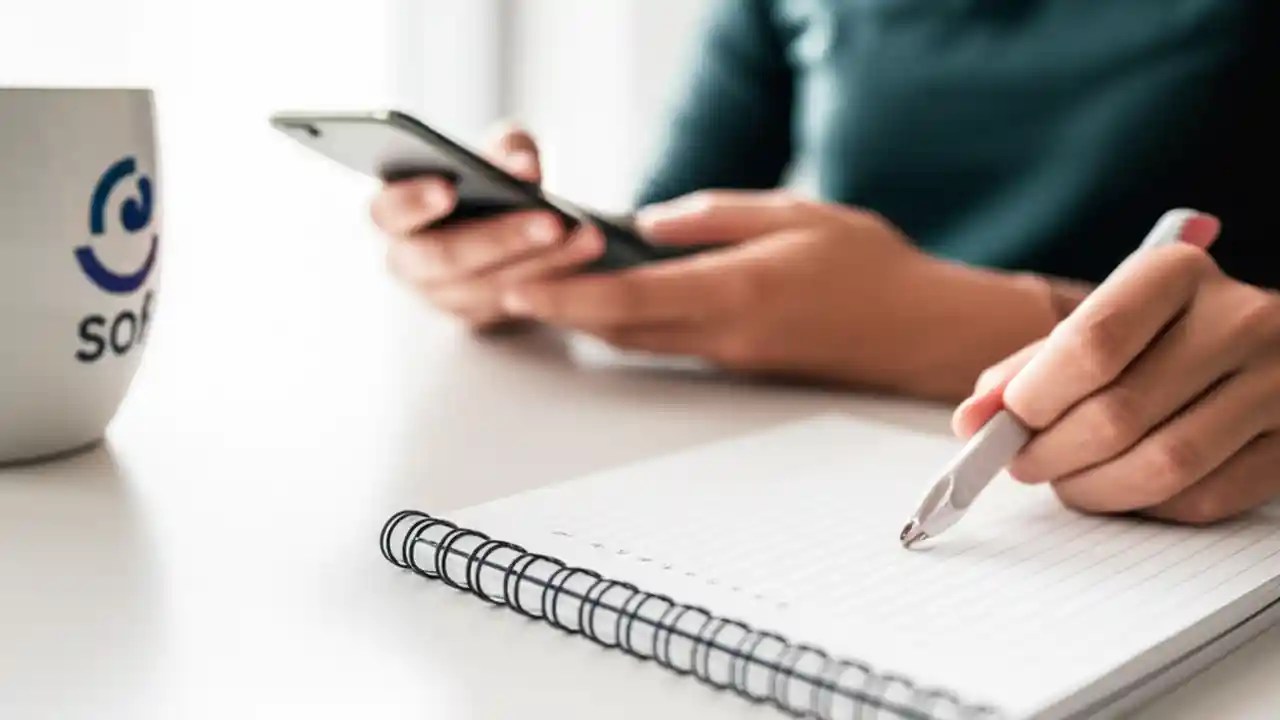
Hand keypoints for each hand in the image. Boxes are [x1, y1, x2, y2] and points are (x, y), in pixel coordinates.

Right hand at [369, 124, 603, 329]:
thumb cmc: (488, 182)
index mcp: (393, 213)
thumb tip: (523, 166)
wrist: (505, 227)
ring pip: (487, 287)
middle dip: (501, 238)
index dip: (413, 201)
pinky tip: (588, 260)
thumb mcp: (497, 154)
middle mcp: (408, 261)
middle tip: (551, 220)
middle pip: (445, 257)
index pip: (387, 210)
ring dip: (542, 264)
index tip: (449, 187)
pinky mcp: (478, 318)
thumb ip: (507, 149)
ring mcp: (441, 296)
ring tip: (588, 237)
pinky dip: (554, 283)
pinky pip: (514, 308)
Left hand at [500, 190, 1042, 398]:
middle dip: (562, 310)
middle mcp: (724, 336)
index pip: (629, 300)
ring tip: (553, 283)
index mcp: (736, 291)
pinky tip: (616, 297)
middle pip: (619, 331)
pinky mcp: (736, 365)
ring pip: (637, 343)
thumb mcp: (793, 213)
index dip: (566, 297)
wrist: (916, 331)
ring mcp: (728, 358)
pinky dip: (630, 325)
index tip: (519, 284)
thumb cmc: (867, 266)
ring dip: (592, 320)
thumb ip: (712, 218)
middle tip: (516, 278)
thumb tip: (645, 224)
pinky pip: (667, 347)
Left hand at [954, 215, 1279, 524]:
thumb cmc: (1159, 334)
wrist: (1265, 343)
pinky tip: (1123, 489)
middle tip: (1022, 463)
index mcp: (1176, 273)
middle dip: (1050, 454)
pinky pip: (1205, 498)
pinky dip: (1146, 507)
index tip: (1001, 425)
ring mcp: (1278, 383)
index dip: (1035, 398)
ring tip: (1065, 481)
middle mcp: (1240, 320)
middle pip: (1119, 413)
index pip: (1092, 344)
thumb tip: (972, 421)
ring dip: (1093, 489)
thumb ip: (1032, 369)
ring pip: (1163, 465)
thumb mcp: (1099, 324)